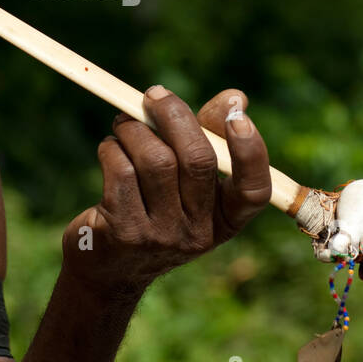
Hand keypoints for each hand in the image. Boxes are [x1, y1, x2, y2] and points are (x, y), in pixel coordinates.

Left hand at [61, 86, 272, 296]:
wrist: (109, 267)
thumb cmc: (156, 206)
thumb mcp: (188, 180)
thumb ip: (210, 135)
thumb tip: (237, 96)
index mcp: (226, 219)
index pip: (253, 190)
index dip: (250, 152)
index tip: (239, 115)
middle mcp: (200, 233)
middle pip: (197, 160)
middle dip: (174, 115)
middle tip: (154, 95)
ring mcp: (162, 237)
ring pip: (154, 160)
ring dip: (133, 129)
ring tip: (123, 123)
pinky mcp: (125, 233)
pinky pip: (121, 171)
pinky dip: (112, 149)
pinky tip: (110, 149)